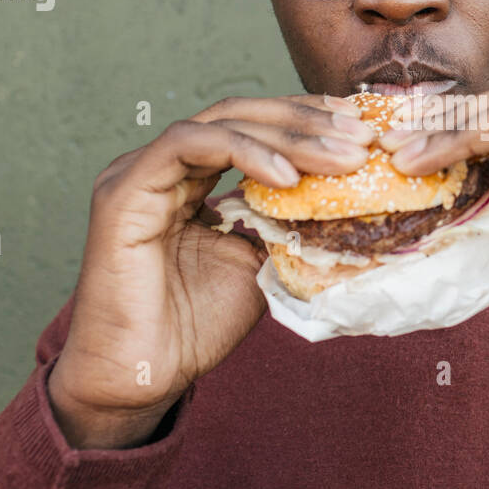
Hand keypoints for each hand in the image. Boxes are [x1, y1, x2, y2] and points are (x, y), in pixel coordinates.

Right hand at [48, 93, 375, 447]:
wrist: (144, 374)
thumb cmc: (195, 327)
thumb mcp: (262, 265)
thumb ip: (289, 226)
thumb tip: (345, 201)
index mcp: (190, 177)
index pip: (253, 126)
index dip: (308, 121)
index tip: (362, 131)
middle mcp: (163, 165)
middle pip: (242, 115)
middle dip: (308, 121)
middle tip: (363, 136)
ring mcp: (139, 172)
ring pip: (221, 123)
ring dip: (288, 136)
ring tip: (341, 157)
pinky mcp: (125, 189)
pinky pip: (189, 145)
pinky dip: (244, 152)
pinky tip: (287, 177)